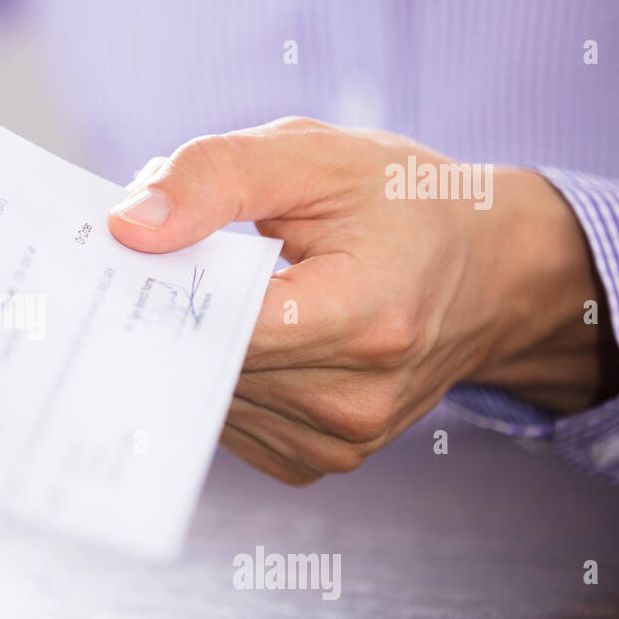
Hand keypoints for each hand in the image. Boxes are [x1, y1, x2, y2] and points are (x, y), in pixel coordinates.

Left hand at [108, 117, 606, 483]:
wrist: (492, 273)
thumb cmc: (404, 203)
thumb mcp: (318, 157)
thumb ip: (217, 177)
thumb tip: (127, 225)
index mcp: (364, 317)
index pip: (221, 323)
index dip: (163, 287)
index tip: (125, 256)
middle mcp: (354, 398)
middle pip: (209, 364)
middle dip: (175, 311)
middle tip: (162, 261)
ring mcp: (341, 441)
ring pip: (212, 398)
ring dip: (199, 346)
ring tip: (226, 292)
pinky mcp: (325, 460)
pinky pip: (234, 424)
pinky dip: (225, 378)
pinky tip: (250, 336)